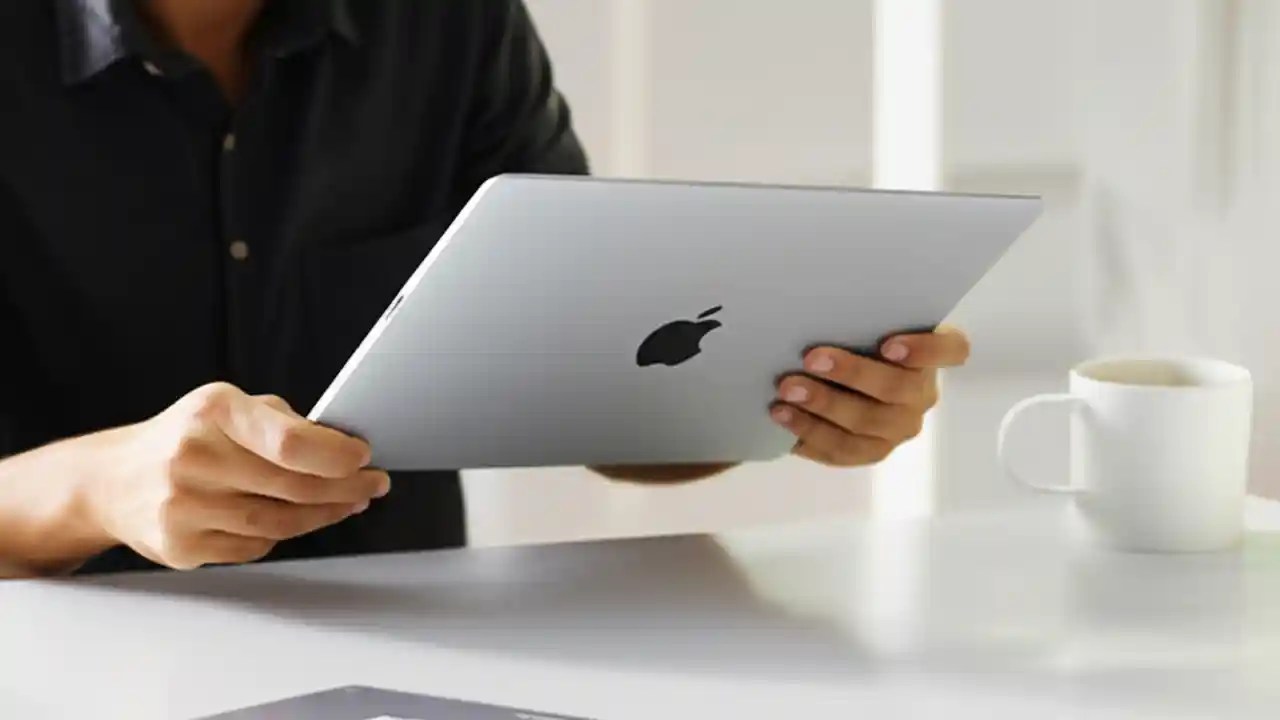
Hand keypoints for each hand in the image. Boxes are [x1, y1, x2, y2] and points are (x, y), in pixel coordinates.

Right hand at [85, 383, 389, 569]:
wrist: (112, 481)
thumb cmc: (186, 438)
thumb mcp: (225, 408)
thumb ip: (280, 422)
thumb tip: (342, 445)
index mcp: (213, 412)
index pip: (288, 441)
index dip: (335, 455)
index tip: (364, 457)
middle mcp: (193, 458)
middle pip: (292, 486)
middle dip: (345, 487)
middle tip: (373, 484)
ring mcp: (183, 507)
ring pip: (279, 521)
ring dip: (325, 514)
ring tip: (350, 502)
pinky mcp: (181, 546)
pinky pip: (255, 545)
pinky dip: (284, 533)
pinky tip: (300, 520)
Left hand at [770, 327, 969, 466]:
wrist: (837, 380)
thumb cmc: (854, 337)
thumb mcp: (864, 323)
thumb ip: (860, 316)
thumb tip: (818, 298)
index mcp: (931, 356)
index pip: (952, 349)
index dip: (926, 350)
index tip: (888, 345)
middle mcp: (922, 394)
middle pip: (897, 389)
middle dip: (851, 373)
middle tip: (810, 359)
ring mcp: (899, 427)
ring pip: (866, 424)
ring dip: (823, 406)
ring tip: (786, 392)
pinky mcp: (872, 450)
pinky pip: (843, 450)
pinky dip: (810, 433)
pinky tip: (782, 417)